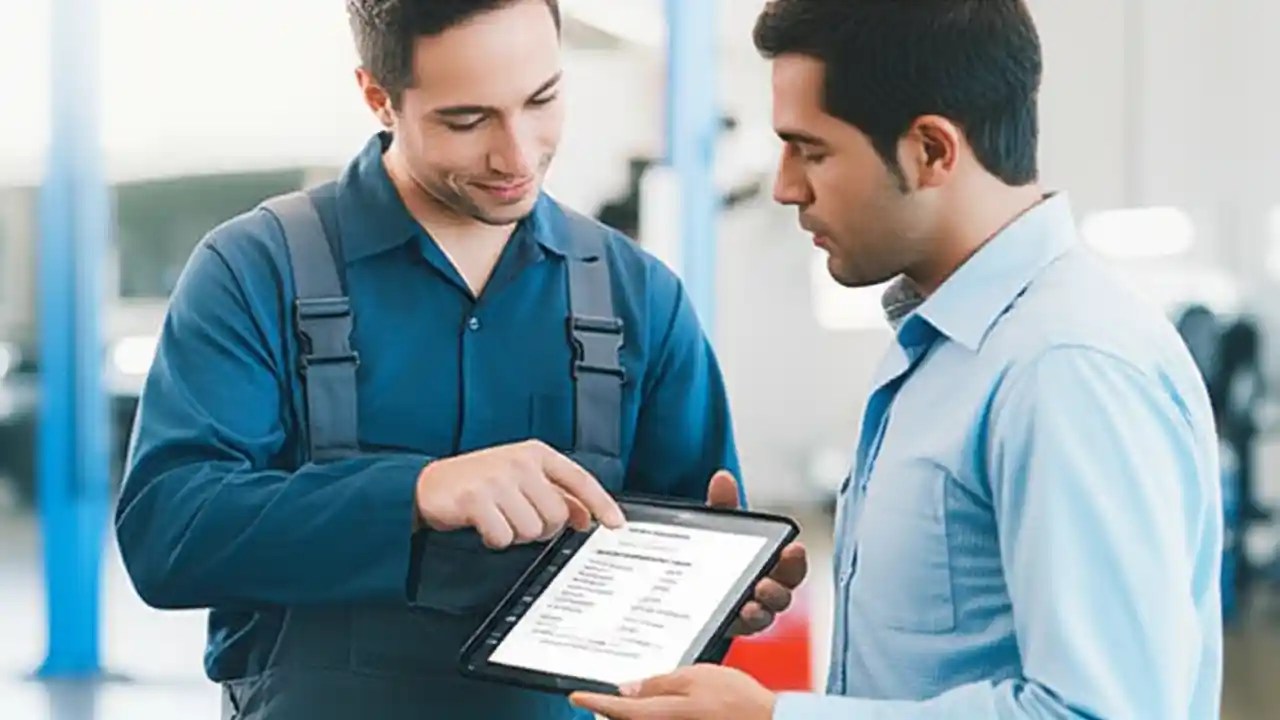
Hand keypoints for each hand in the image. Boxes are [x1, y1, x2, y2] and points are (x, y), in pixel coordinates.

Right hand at [415, 440, 624, 548]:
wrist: (430, 485)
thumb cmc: (479, 483)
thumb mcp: (521, 480)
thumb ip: (555, 494)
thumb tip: (586, 517)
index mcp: (535, 454)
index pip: (579, 480)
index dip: (601, 504)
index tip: (616, 524)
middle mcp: (519, 462)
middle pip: (556, 515)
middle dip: (542, 527)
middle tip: (518, 519)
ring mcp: (497, 479)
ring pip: (532, 529)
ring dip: (516, 534)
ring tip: (499, 519)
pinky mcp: (476, 498)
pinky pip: (503, 538)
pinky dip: (495, 540)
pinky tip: (484, 525)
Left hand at [570, 665, 774, 719]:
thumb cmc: (739, 702)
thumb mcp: (697, 677)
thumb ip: (659, 683)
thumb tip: (628, 689)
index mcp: (662, 715)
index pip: (617, 710)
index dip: (593, 701)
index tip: (576, 696)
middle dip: (616, 711)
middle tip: (612, 698)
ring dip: (637, 714)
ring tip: (645, 700)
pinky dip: (653, 717)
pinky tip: (667, 709)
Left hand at [706, 470, 808, 635]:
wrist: (690, 580)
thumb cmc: (720, 552)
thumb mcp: (721, 528)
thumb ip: (723, 506)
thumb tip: (722, 478)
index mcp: (771, 565)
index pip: (792, 565)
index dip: (795, 560)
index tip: (792, 550)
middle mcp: (766, 590)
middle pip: (783, 596)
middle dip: (778, 590)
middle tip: (764, 584)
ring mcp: (750, 611)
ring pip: (765, 616)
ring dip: (761, 611)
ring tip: (749, 604)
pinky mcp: (731, 626)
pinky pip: (741, 629)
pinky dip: (739, 623)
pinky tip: (731, 616)